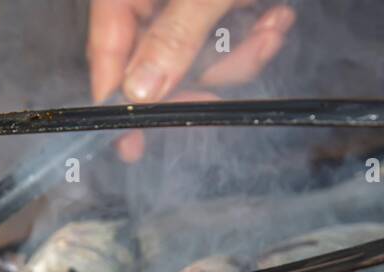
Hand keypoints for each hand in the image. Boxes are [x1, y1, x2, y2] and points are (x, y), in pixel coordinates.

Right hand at [87, 0, 294, 160]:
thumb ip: (173, 36)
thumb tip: (138, 94)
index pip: (107, 48)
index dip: (117, 99)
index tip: (129, 145)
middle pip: (158, 62)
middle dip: (203, 79)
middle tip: (220, 95)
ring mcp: (186, 4)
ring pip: (202, 57)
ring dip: (241, 56)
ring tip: (272, 28)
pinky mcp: (219, 6)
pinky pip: (228, 40)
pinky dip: (255, 38)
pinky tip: (276, 18)